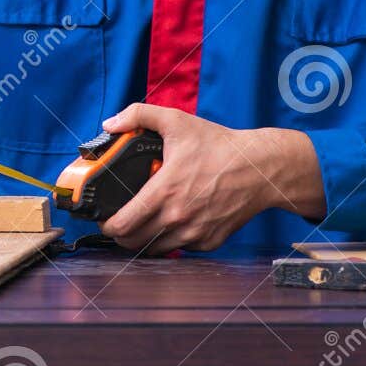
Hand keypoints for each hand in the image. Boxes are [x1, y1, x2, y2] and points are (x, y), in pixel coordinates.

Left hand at [96, 103, 324, 253]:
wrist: (261, 169)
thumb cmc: (220, 146)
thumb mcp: (177, 121)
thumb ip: (138, 115)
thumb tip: (109, 123)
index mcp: (164, 192)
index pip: (123, 224)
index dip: (107, 225)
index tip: (105, 219)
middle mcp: (177, 218)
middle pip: (133, 243)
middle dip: (121, 235)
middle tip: (120, 222)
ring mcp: (195, 234)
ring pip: (156, 250)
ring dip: (144, 240)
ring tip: (142, 225)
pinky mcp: (210, 242)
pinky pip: (181, 248)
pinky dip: (172, 240)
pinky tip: (171, 223)